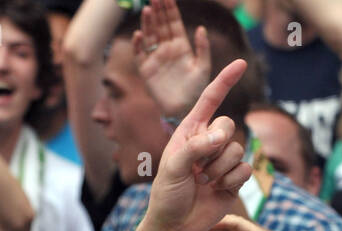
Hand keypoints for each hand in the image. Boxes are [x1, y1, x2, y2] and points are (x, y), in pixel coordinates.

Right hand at [134, 0, 209, 120]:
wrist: (184, 110)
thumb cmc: (196, 90)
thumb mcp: (203, 68)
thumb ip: (203, 48)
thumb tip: (201, 28)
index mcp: (181, 46)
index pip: (174, 23)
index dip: (170, 9)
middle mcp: (167, 49)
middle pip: (160, 25)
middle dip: (157, 11)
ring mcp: (155, 58)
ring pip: (150, 36)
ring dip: (147, 23)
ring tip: (147, 10)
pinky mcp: (146, 70)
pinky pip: (140, 54)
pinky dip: (138, 45)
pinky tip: (139, 35)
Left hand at [140, 59, 252, 230]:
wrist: (176, 226)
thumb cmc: (167, 195)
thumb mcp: (173, 168)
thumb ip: (195, 148)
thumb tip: (221, 136)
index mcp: (190, 131)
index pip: (210, 100)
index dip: (225, 80)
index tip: (241, 64)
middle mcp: (209, 142)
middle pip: (229, 125)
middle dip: (217, 145)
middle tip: (198, 167)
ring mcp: (223, 160)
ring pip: (238, 149)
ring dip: (219, 169)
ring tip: (202, 182)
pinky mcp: (235, 179)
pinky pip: (245, 169)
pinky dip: (230, 181)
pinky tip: (216, 190)